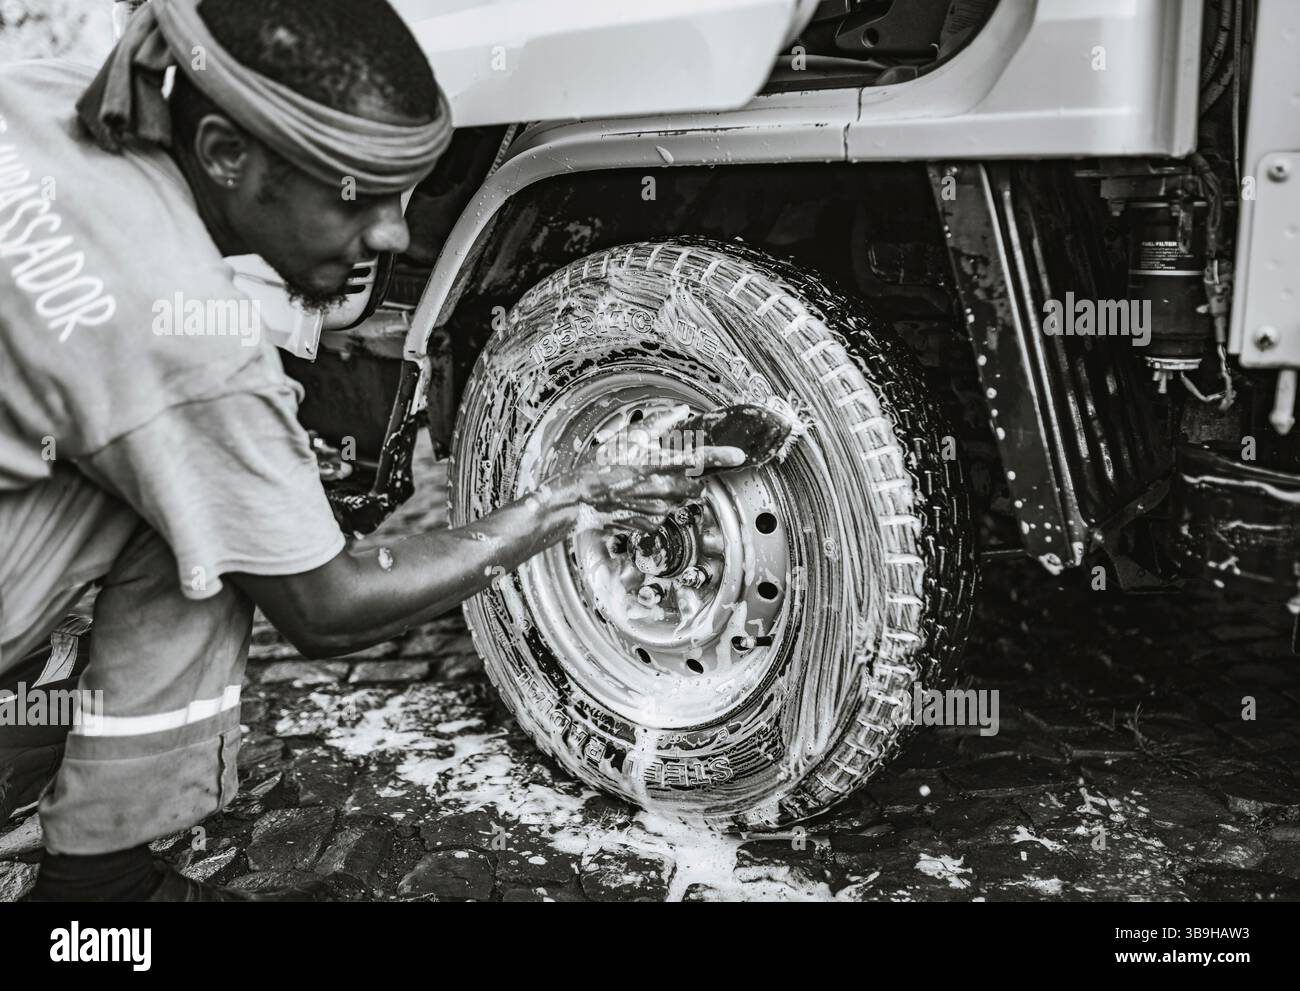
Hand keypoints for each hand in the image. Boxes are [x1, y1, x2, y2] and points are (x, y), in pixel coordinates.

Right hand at [560, 405, 744, 517]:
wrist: (582, 496)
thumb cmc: (603, 465)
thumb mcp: (629, 437)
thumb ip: (658, 423)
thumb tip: (679, 412)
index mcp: (659, 463)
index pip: (699, 459)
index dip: (722, 457)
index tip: (738, 456)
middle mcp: (663, 487)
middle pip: (697, 486)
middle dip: (693, 481)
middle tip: (675, 473)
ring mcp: (658, 508)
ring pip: (681, 501)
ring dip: (675, 494)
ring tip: (650, 486)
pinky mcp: (651, 523)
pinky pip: (665, 515)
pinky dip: (659, 508)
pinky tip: (641, 499)